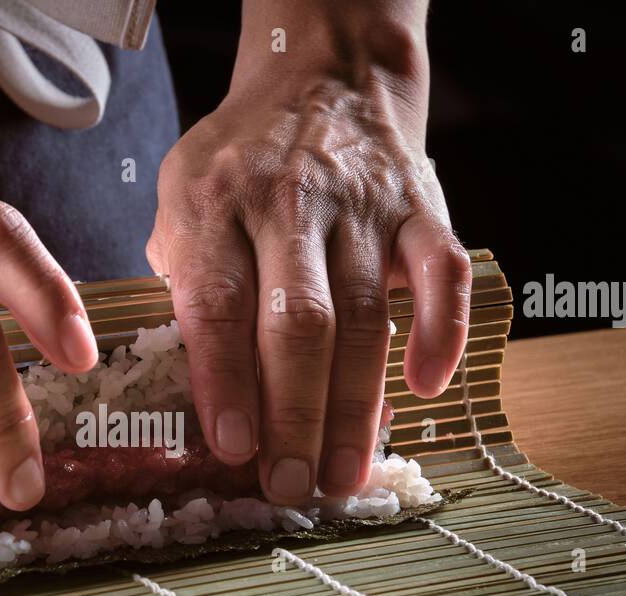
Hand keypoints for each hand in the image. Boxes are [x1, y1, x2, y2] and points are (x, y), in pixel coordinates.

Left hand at [148, 6, 470, 502]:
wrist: (324, 78)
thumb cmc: (240, 162)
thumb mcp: (180, 199)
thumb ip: (181, 281)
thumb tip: (183, 389)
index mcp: (215, 205)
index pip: (218, 303)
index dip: (225, 381)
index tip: (232, 449)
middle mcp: (290, 204)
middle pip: (297, 324)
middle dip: (294, 416)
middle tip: (289, 487)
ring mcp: (363, 208)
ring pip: (365, 319)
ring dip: (356, 407)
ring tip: (342, 477)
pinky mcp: (422, 210)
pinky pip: (445, 275)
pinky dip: (443, 332)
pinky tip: (428, 389)